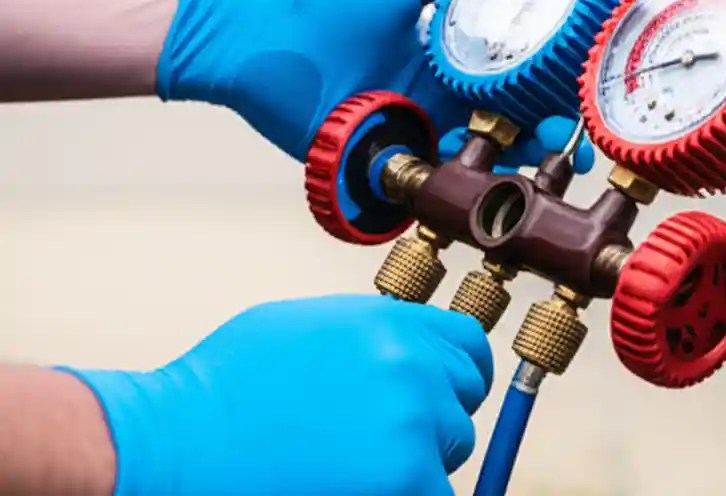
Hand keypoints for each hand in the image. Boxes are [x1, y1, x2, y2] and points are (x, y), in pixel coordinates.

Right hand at [61, 295, 491, 495]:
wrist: (179, 441)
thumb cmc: (224, 388)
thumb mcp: (306, 326)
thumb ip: (371, 334)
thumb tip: (409, 351)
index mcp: (390, 323)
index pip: (469, 344)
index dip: (458, 371)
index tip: (448, 393)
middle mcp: (412, 365)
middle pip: (463, 398)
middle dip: (432, 418)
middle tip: (379, 438)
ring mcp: (413, 423)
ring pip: (450, 449)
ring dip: (416, 460)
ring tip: (351, 462)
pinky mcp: (405, 476)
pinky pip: (436, 492)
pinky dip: (407, 491)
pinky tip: (361, 485)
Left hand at [157, 0, 592, 170]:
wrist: (245, 32)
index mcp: (444, 53)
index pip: (512, 74)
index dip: (551, 85)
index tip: (585, 89)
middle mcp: (434, 96)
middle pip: (506, 124)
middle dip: (547, 136)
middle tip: (574, 143)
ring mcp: (409, 131)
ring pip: (477, 160)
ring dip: (514, 166)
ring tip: (543, 163)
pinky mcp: (380, 162)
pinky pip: (429, 184)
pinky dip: (462, 188)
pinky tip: (489, 185)